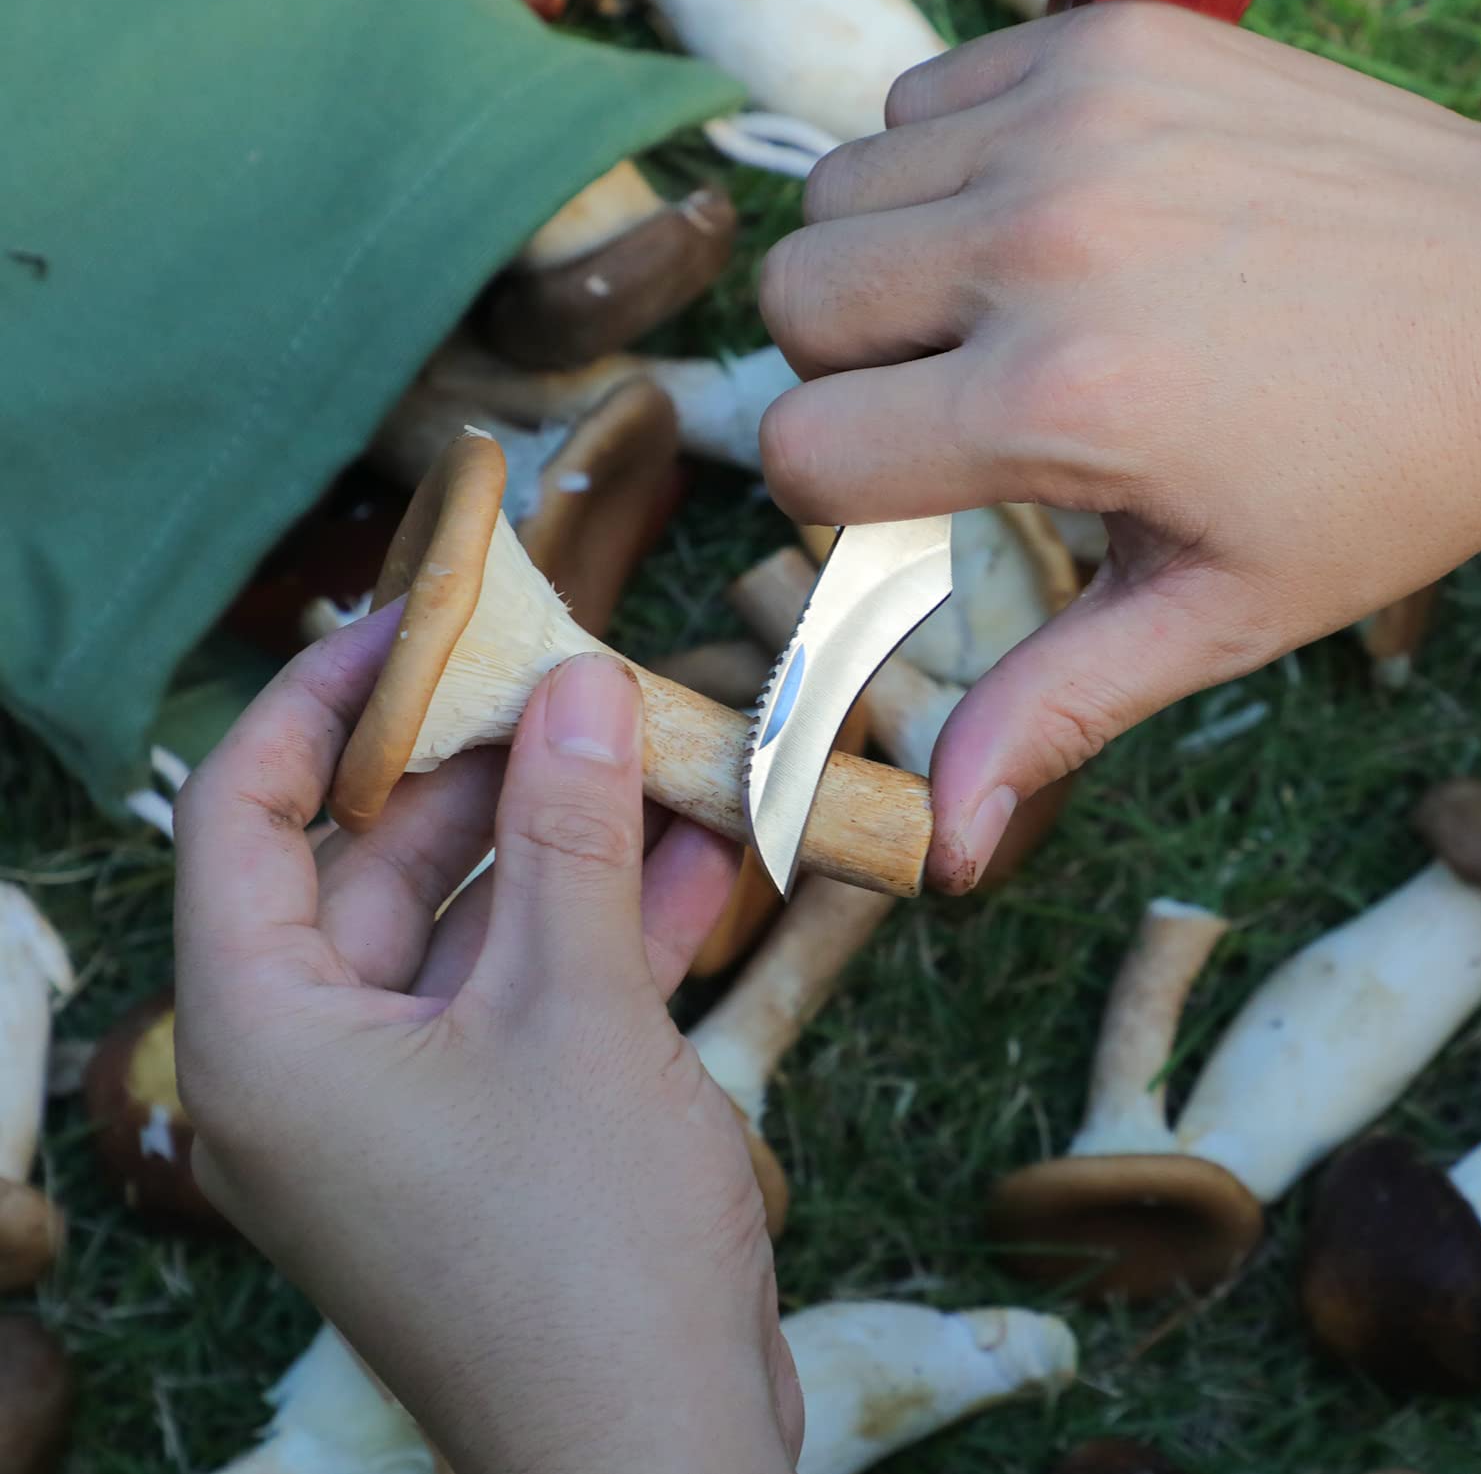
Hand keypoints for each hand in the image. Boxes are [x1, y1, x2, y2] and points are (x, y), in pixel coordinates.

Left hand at [173, 609, 799, 1473]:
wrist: (658, 1456)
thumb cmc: (582, 1248)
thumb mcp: (577, 1010)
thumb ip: (571, 834)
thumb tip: (576, 679)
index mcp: (269, 1036)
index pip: (246, 817)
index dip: (319, 700)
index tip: (414, 620)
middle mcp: (316, 1062)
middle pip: (382, 861)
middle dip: (491, 764)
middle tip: (575, 667)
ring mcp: (409, 1099)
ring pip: (480, 922)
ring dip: (576, 840)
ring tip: (664, 742)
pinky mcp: (493, 1126)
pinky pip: (534, 990)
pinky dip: (608, 924)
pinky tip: (705, 851)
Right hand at [758, 5, 1480, 891]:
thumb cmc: (1382, 478)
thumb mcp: (1212, 617)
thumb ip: (1051, 713)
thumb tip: (949, 848)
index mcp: (1063, 401)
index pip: (803, 451)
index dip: (841, 497)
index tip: (921, 494)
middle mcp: (1051, 241)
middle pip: (793, 305)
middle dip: (844, 372)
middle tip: (955, 395)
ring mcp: (1076, 119)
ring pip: (840, 191)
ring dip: (883, 262)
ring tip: (994, 304)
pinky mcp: (1110, 37)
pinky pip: (921, 94)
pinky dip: (942, 160)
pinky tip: (1039, 214)